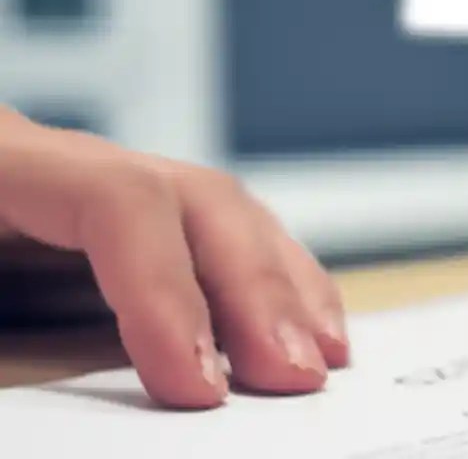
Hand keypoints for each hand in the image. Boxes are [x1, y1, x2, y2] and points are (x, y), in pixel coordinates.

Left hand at [0, 113, 348, 408]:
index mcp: (5, 161)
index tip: (201, 387)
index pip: (124, 202)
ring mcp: (90, 180)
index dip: (173, 294)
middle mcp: (61, 160)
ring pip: (223, 213)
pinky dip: (263, 284)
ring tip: (320, 356)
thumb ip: (9, 353)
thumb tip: (104, 422)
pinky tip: (295, 325)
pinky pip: (211, 236)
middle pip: (202, 201)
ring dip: (282, 290)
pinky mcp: (101, 222)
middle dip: (260, 294)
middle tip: (297, 375)